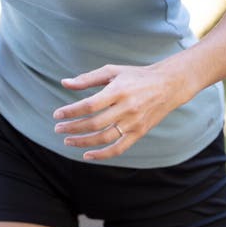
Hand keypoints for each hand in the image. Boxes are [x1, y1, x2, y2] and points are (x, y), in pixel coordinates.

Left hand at [52, 63, 186, 160]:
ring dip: (83, 142)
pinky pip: (119, 148)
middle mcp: (127, 108)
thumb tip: (64, 83)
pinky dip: (102, 154)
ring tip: (67, 141)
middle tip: (58, 129)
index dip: (71, 111)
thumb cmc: (135, 76)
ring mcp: (134, 122)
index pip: (90, 105)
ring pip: (105, 138)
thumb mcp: (112, 71)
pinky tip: (87, 155)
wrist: (168, 85)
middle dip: (73, 128)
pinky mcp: (140, 132)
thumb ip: (87, 78)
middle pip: (95, 123)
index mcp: (118, 91)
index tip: (57, 115)